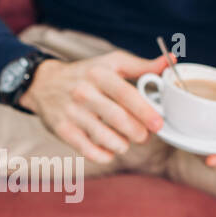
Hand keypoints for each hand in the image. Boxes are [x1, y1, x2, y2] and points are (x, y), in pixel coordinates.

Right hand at [19, 51, 166, 162]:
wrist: (44, 83)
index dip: (145, 111)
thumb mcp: (111, 63)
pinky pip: (89, 151)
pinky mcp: (63, 130)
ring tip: (126, 141)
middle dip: (138, 133)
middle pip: (119, 119)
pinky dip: (105, 155)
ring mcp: (72, 112)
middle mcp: (84, 92)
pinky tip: (109, 149)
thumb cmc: (86, 74)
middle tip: (143, 136)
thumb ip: (142, 66)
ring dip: (123, 145)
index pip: (126, 94)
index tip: (158, 124)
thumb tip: (170, 61)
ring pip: (106, 138)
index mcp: (99, 73)